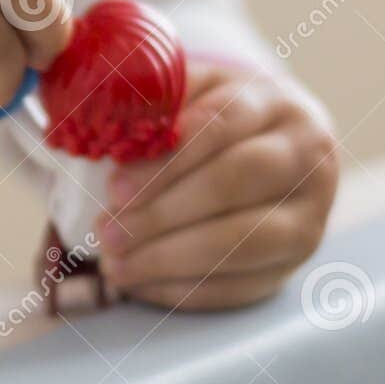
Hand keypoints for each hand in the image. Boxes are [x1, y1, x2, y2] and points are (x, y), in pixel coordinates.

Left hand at [95, 61, 337, 309]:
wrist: (268, 148)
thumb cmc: (211, 119)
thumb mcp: (186, 93)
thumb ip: (144, 99)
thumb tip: (75, 112)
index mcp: (275, 103)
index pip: (222, 124)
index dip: (166, 160)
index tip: (115, 186)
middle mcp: (307, 156)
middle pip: (236, 181)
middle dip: (163, 212)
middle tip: (107, 231)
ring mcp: (309, 214)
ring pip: (244, 241)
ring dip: (170, 258)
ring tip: (115, 265)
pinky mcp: (297, 262)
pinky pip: (241, 286)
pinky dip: (184, 290)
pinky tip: (140, 285)